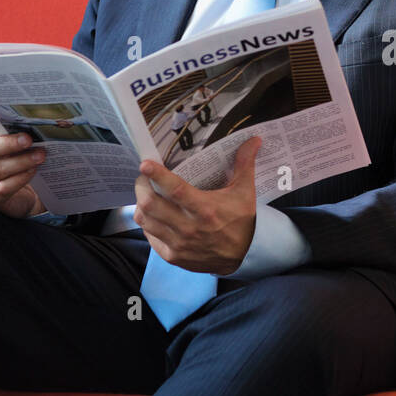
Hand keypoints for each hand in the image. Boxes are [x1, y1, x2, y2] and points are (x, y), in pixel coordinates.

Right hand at [0, 123, 47, 217]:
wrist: (17, 191)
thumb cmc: (9, 159)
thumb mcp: (5, 144)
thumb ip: (7, 134)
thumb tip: (26, 124)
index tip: (18, 126)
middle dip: (9, 144)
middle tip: (30, 140)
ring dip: (21, 161)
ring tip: (39, 155)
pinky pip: (3, 188)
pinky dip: (21, 178)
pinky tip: (33, 170)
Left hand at [133, 135, 260, 274]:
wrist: (245, 255)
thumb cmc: (242, 220)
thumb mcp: (245, 192)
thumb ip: (244, 164)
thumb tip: (253, 139)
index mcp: (206, 209)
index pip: (176, 190)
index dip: (158, 176)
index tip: (145, 164)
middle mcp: (189, 227)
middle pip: (151, 204)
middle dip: (141, 187)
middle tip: (143, 178)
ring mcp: (179, 244)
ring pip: (145, 221)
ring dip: (141, 205)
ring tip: (146, 196)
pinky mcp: (173, 256)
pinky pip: (150, 237)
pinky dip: (148, 224)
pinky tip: (154, 217)